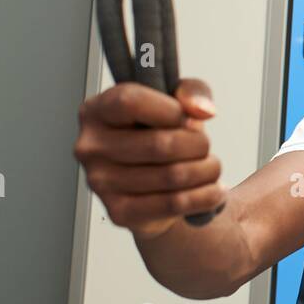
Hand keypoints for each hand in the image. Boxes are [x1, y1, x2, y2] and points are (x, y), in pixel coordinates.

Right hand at [73, 78, 224, 237]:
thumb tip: (201, 109)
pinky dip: (205, 197)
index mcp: (96, 110)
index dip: (171, 110)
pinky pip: (174, 204)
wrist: (152, 183)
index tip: (189, 119)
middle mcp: (91, 147)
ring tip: (211, 167)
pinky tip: (212, 190)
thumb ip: (192, 91)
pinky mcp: (119, 212)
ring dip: (207, 171)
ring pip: (172, 175)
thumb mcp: (176, 101)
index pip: (131, 102)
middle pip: (160, 144)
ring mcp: (101, 182)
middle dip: (198, 145)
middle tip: (204, 146)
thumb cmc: (158, 135)